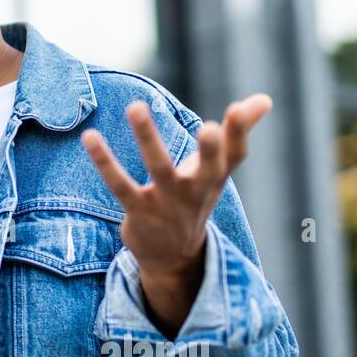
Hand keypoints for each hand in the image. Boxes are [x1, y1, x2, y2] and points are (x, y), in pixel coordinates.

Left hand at [80, 93, 273, 336]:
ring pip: (159, 168)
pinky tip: (90, 136)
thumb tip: (266, 99)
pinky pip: (119, 185)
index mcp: (215, 178)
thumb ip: (237, 132)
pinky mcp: (138, 211)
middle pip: (207, 170)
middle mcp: (195, 191)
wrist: (173, 257)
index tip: (239, 107)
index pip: (234, 155)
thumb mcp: (217, 170)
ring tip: (136, 106)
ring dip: (148, 138)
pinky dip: (105, 161)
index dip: (239, 133)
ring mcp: (166, 203)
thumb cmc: (195, 198)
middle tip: (209, 127)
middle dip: (209, 151)